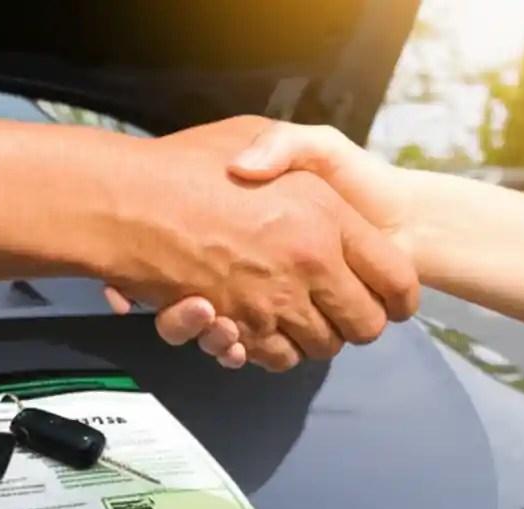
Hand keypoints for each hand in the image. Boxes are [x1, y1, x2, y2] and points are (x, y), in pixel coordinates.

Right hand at [95, 116, 417, 370]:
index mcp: (327, 216)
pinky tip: (256, 326)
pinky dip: (269, 351)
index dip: (400, 298)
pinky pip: (275, 358)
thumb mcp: (255, 135)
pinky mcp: (238, 327)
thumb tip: (324, 197)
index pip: (396, 278)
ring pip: (321, 348)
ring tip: (293, 314)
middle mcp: (309, 262)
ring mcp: (274, 300)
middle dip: (356, 324)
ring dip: (311, 339)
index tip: (392, 302)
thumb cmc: (187, 165)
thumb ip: (296, 153)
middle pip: (365, 326)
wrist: (123, 201)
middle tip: (339, 311)